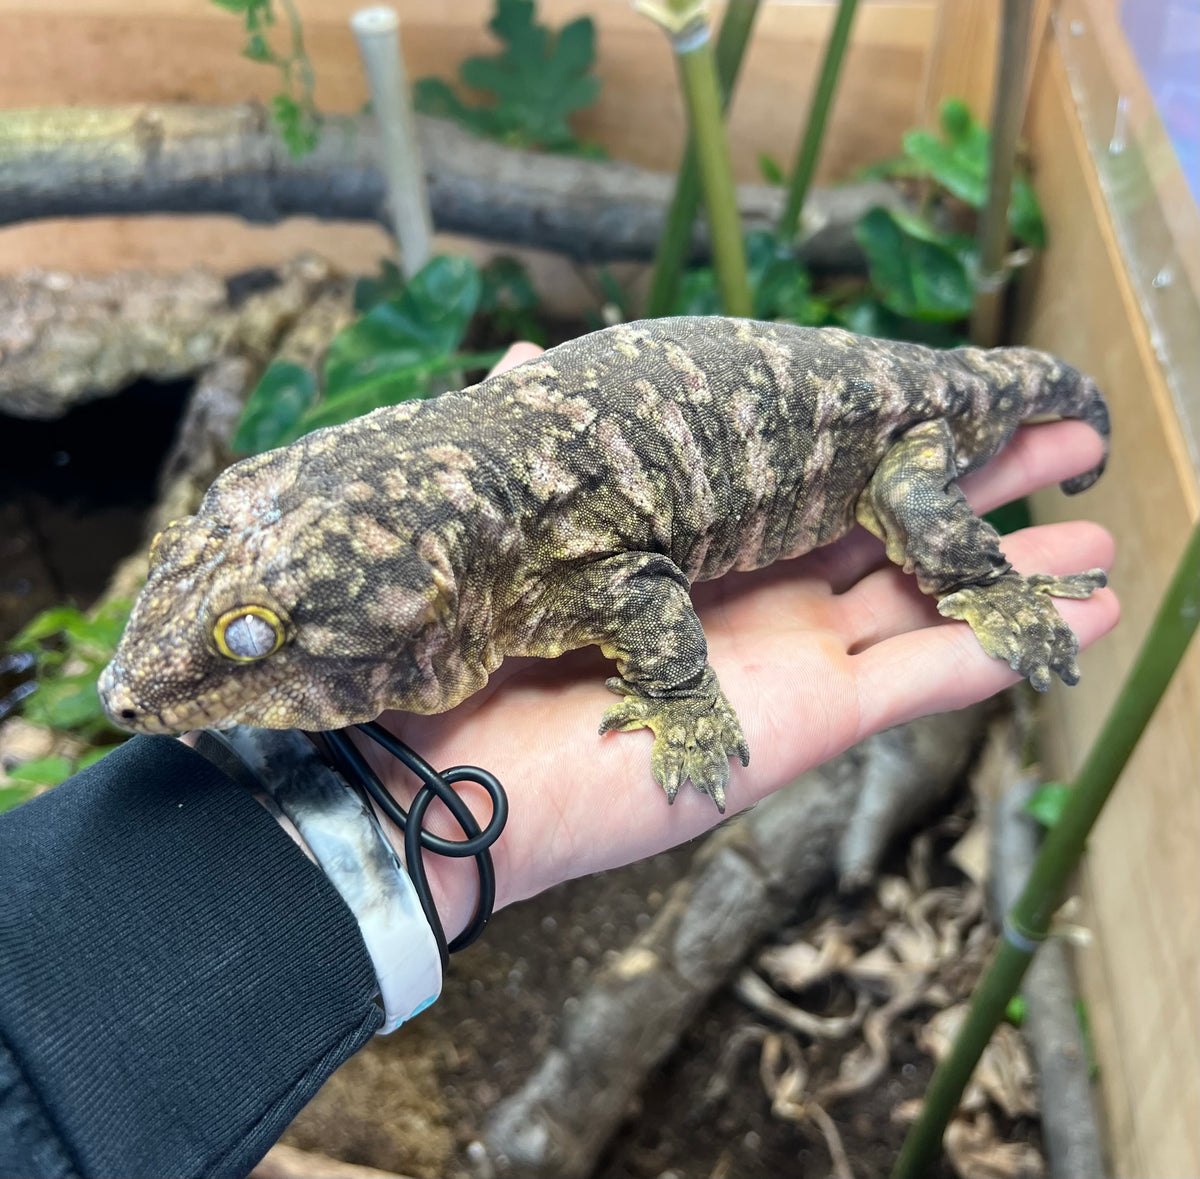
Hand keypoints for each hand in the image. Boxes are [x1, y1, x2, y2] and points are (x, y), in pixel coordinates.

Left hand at [357, 343, 1118, 939]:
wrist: (451, 757)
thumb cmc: (477, 629)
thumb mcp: (521, 509)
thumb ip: (539, 424)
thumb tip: (517, 348)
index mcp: (700, 537)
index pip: (824, 478)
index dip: (898, 442)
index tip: (969, 396)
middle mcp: (756, 593)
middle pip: (896, 532)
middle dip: (983, 487)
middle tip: (1068, 443)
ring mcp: (787, 657)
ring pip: (929, 603)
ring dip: (1017, 573)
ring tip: (1102, 542)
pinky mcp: (804, 719)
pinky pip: (924, 676)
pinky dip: (1004, 643)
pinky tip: (1083, 611)